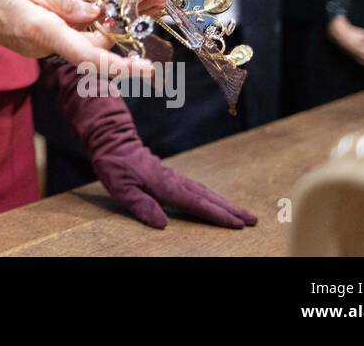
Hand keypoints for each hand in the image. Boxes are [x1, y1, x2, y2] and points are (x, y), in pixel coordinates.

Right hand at [0, 0, 153, 78]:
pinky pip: (76, 25)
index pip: (86, 56)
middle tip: (158, 0)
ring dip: (117, 14)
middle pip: (98, 37)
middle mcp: (49, 41)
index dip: (118, 65)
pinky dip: (95, 11)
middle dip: (130, 22)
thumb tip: (96, 9)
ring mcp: (47, 39)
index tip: (146, 70)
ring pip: (90, 31)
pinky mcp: (45, 32)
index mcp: (42, 31)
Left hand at [91, 146, 258, 229]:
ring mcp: (173, 176)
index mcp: (165, 185)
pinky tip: (214, 200)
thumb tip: (163, 224)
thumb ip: (141, 206)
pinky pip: (195, 187)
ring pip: (204, 191)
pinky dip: (210, 195)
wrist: (111, 138)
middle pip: (207, 197)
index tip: (238, 225)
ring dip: (224, 202)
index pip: (196, 204)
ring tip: (241, 213)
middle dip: (230, 209)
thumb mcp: (120, 188)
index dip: (217, 216)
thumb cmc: (113, 164)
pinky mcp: (169, 174)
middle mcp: (173, 180)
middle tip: (252, 220)